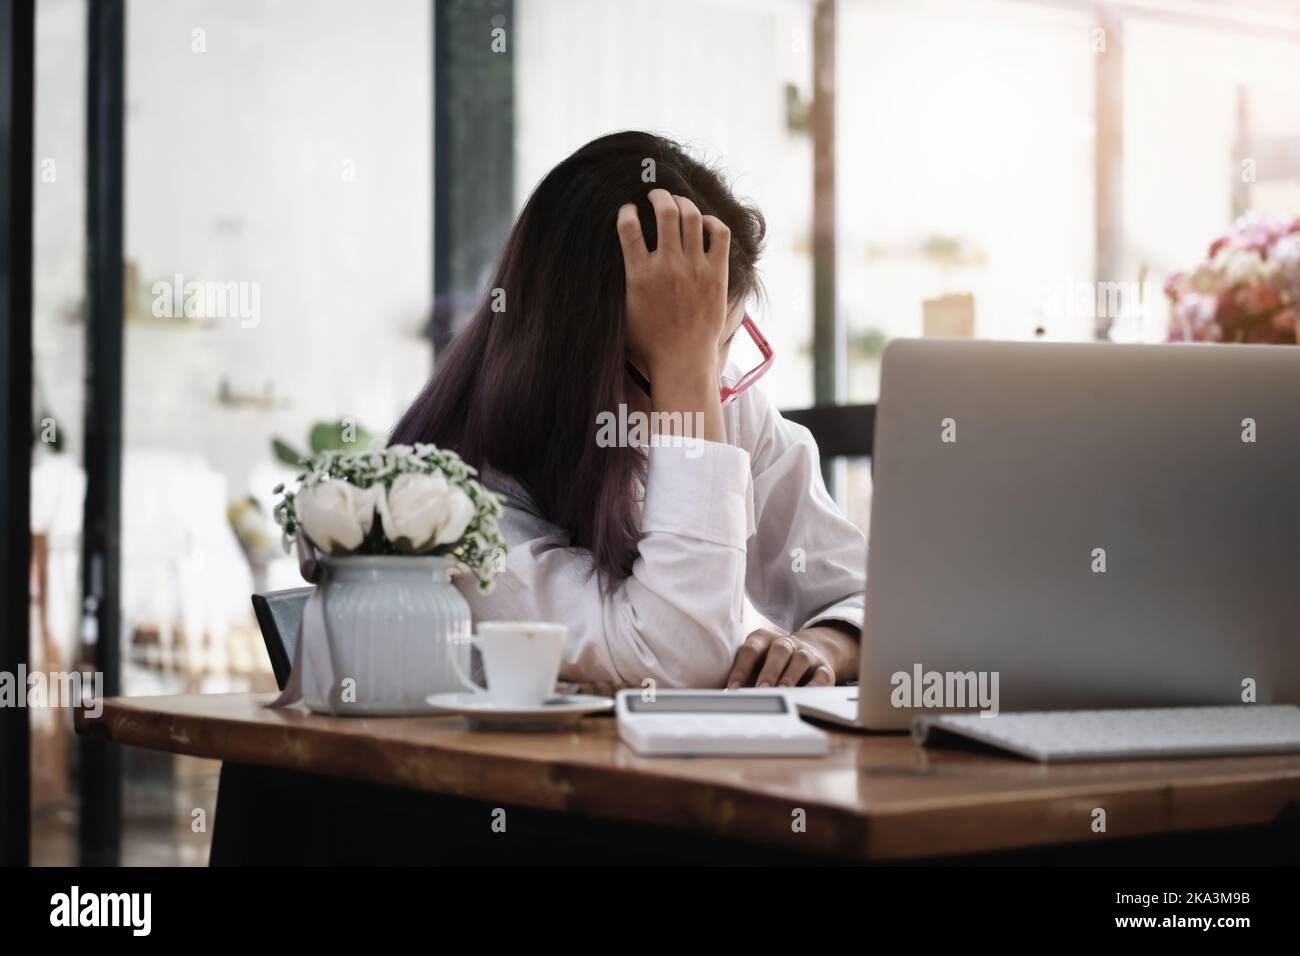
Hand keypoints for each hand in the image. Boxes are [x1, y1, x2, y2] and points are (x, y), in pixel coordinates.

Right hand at [617, 189, 729, 382]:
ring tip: (677, 202)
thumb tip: (603, 267)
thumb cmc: (649, 341)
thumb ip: (618, 284)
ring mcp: (695, 269)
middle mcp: (668, 267)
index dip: (626, 212)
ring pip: (691, 216)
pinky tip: (703, 222)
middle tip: (655, 195)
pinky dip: (711, 221)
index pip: (629, 228)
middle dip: (658, 196)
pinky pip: (719, 234)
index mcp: (640, 275)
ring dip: (682, 202)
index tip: (628, 209)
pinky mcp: (716, 274)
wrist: (682, 360)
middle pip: (665, 212)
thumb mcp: (622, 312)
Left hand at [724, 626, 858, 688]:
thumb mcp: (755, 666)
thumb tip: (729, 700)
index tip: (733, 689)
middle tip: (761, 690)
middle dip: (769, 671)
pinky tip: (804, 698)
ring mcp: (806, 654)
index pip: (751, 650)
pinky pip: (821, 676)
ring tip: (782, 693)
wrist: (810, 653)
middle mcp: (786, 643)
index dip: (741, 669)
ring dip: (790, 677)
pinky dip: (814, 687)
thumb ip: (743, 679)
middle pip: (778, 650)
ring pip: (800, 659)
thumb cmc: (772, 665)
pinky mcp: (824, 669)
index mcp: (763, 640)